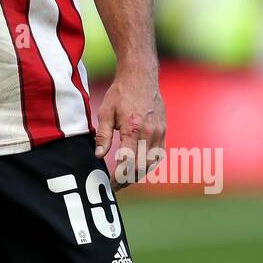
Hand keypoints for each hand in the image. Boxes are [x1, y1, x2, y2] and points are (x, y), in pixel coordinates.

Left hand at [94, 71, 165, 191]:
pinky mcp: (163, 130)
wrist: (141, 76)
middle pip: (141, 166)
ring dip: (139, 174)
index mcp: (133, 128)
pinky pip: (158, 155)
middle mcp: (149, 132)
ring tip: (125, 180)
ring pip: (151, 163)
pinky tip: (139, 168)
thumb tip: (99, 155)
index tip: (110, 183)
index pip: (127, 161)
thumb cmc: (120, 93)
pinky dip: (149, 165)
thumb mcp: (106, 112)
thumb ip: (103, 136)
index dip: (119, 176)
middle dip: (128, 179)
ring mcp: (159, 132)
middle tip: (116, 186)